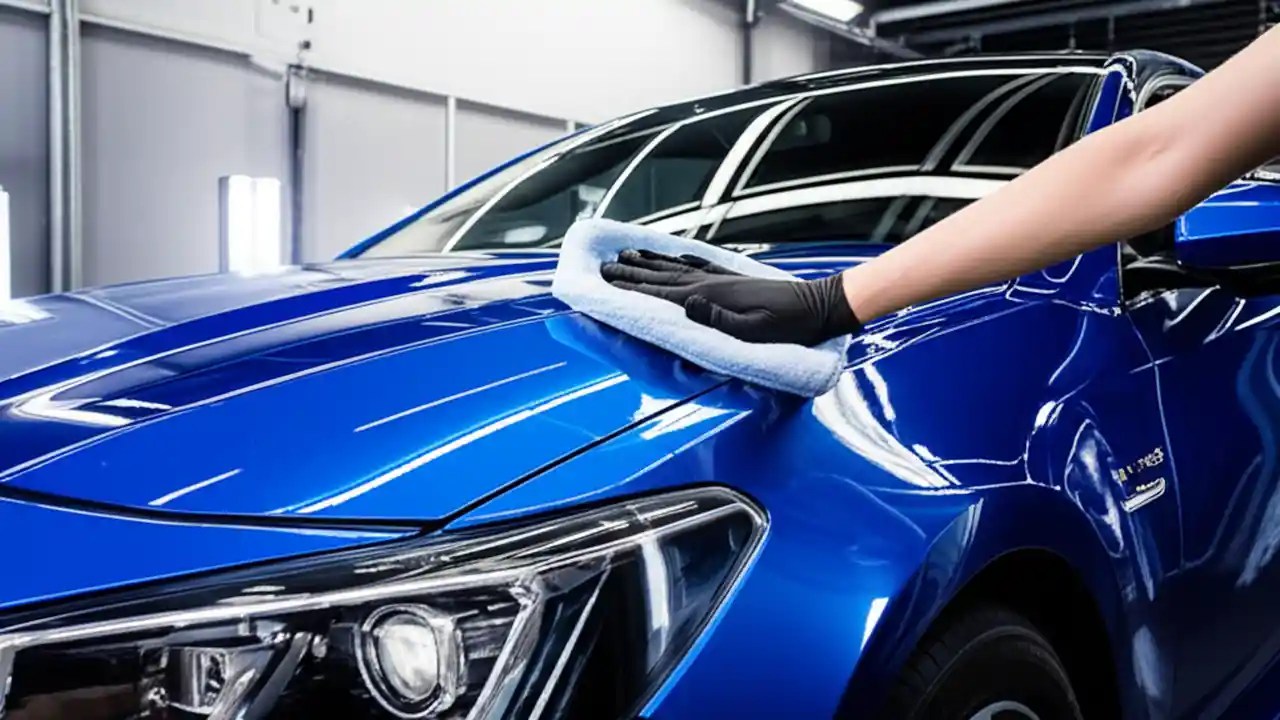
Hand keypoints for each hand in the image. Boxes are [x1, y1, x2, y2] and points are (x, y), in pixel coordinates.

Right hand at [601, 249, 861, 344]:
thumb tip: (688, 305)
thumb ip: (720, 321)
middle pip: (660, 278)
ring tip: (624, 255)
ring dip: (648, 264)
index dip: (631, 288)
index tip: (605, 281)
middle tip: (602, 267)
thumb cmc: (789, 327)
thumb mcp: (756, 332)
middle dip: (630, 274)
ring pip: (674, 270)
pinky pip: (695, 266)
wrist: (819, 306)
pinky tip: (669, 259)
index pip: (660, 294)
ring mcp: (720, 280)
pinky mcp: (732, 279)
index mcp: (709, 299)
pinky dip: (676, 261)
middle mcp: (709, 285)